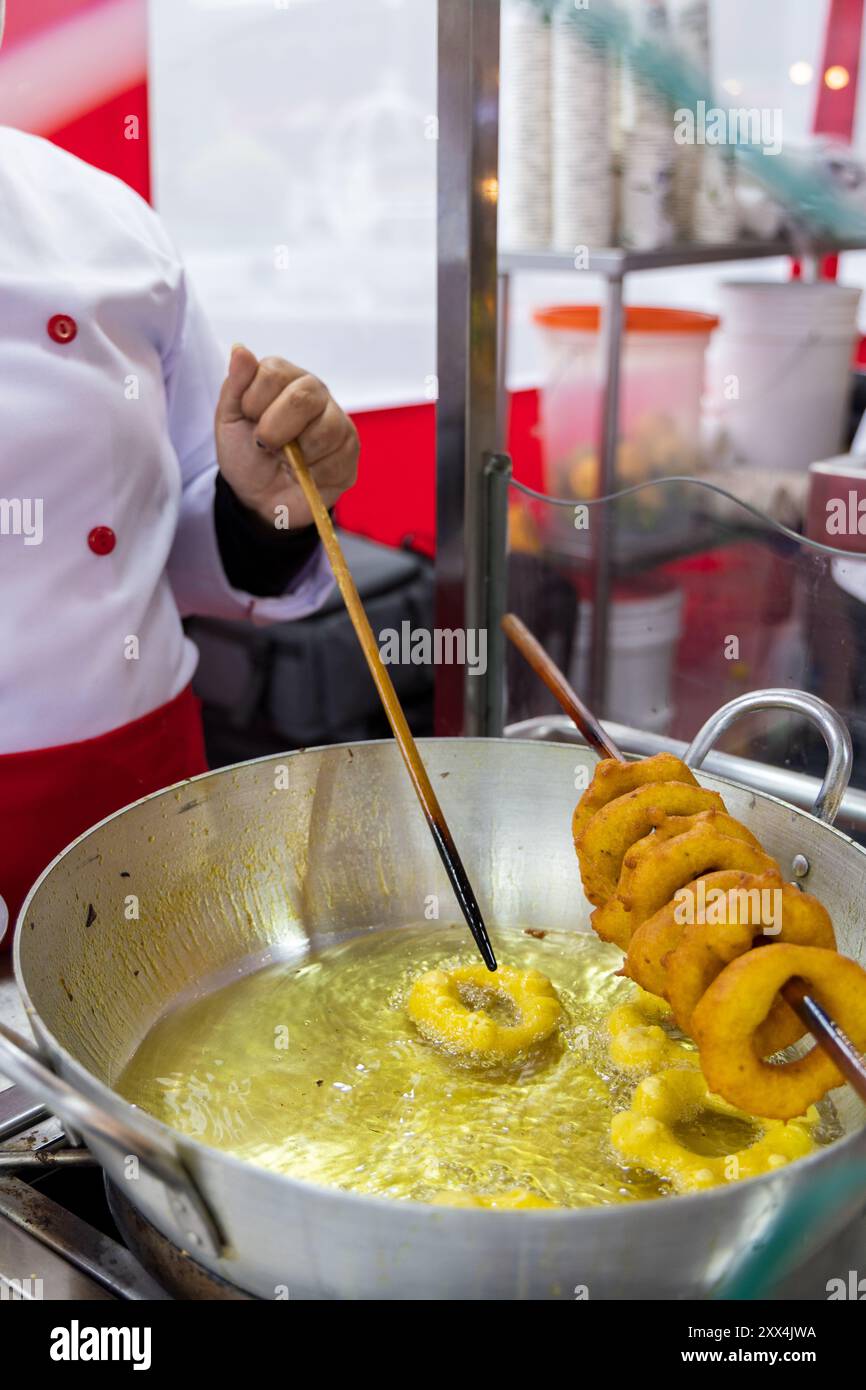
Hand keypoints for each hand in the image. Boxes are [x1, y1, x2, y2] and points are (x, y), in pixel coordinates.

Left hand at [214, 346, 358, 528]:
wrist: (259, 498)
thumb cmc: (246, 454)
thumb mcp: (229, 420)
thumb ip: (235, 385)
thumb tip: (240, 349)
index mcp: (286, 378)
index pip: (273, 371)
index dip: (253, 402)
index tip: (249, 420)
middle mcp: (316, 393)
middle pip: (304, 396)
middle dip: (275, 429)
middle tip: (265, 445)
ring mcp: (338, 421)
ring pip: (324, 430)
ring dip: (296, 455)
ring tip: (287, 460)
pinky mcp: (351, 451)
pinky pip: (337, 458)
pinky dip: (313, 473)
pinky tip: (306, 473)